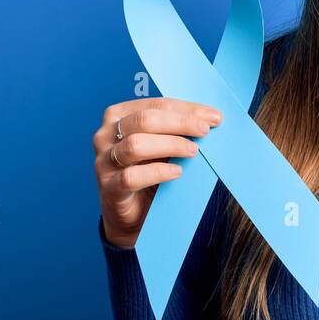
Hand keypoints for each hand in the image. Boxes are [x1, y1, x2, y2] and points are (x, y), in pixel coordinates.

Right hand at [93, 97, 221, 248]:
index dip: (187, 109)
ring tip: (193, 151)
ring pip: (135, 145)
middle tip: (205, 131)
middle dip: (180, 122)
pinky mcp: (109, 188)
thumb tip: (211, 119)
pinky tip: (177, 172)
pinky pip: (131, 177)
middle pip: (144, 120)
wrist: (133, 214)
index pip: (156, 105)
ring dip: (170, 145)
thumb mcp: (162, 146)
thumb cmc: (149, 171)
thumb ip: (177, 130)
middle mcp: (105, 135)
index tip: (214, 117)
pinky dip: (157, 172)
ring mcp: (104, 162)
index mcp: (118, 116)